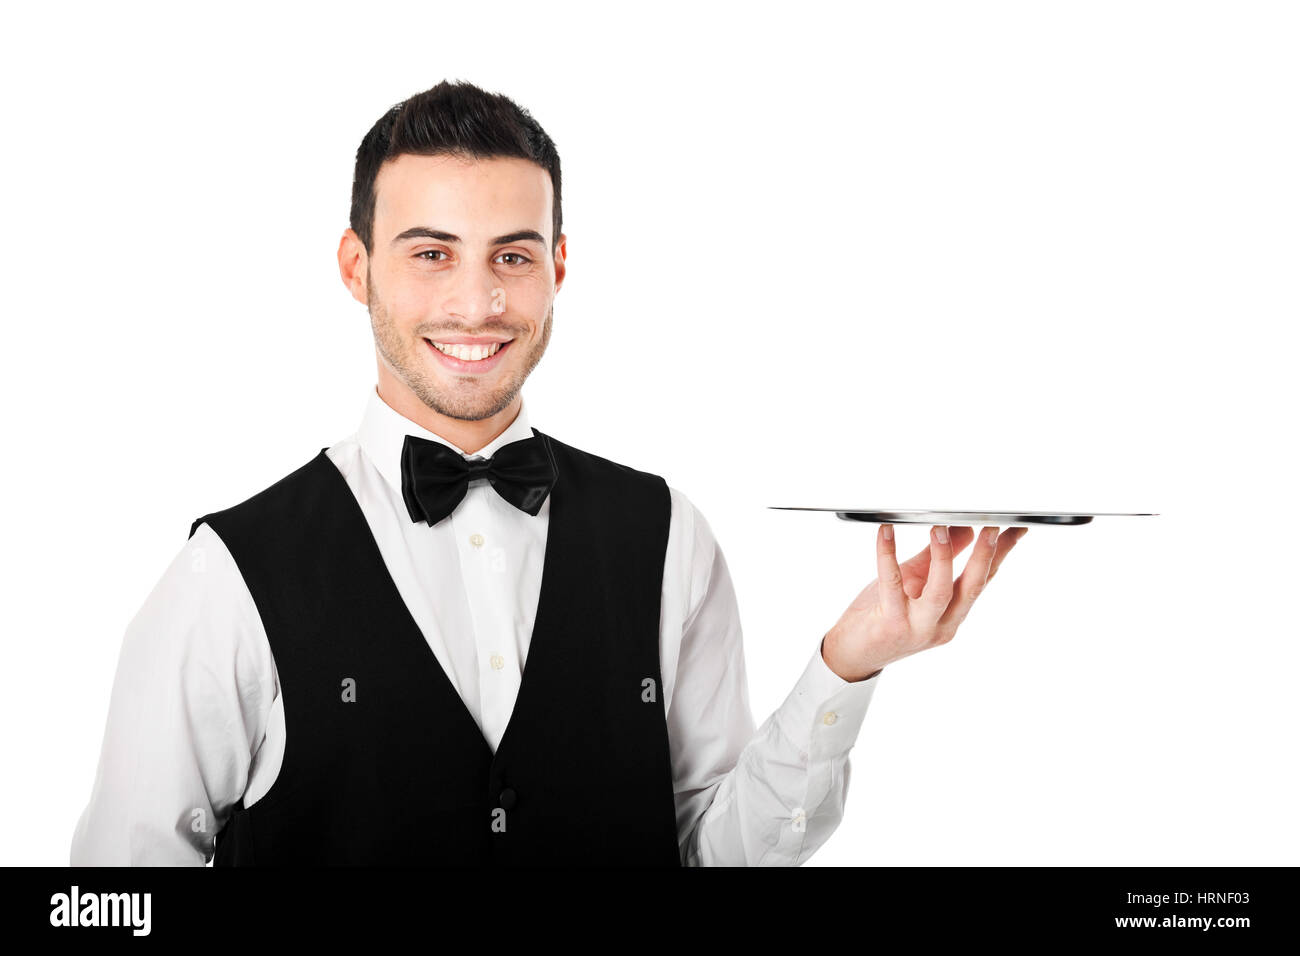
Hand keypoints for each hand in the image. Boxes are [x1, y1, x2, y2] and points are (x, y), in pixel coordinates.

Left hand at [821, 524, 1027, 680]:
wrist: (854, 655)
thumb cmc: (883, 619)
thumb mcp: (916, 585)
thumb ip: (937, 559)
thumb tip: (965, 530)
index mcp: (953, 615)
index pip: (984, 580)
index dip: (1001, 553)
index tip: (1015, 528)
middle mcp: (942, 624)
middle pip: (972, 587)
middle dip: (985, 556)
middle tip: (991, 526)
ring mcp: (918, 627)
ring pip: (940, 591)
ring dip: (943, 558)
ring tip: (940, 529)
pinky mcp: (891, 623)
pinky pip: (891, 584)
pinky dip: (888, 555)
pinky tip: (886, 533)